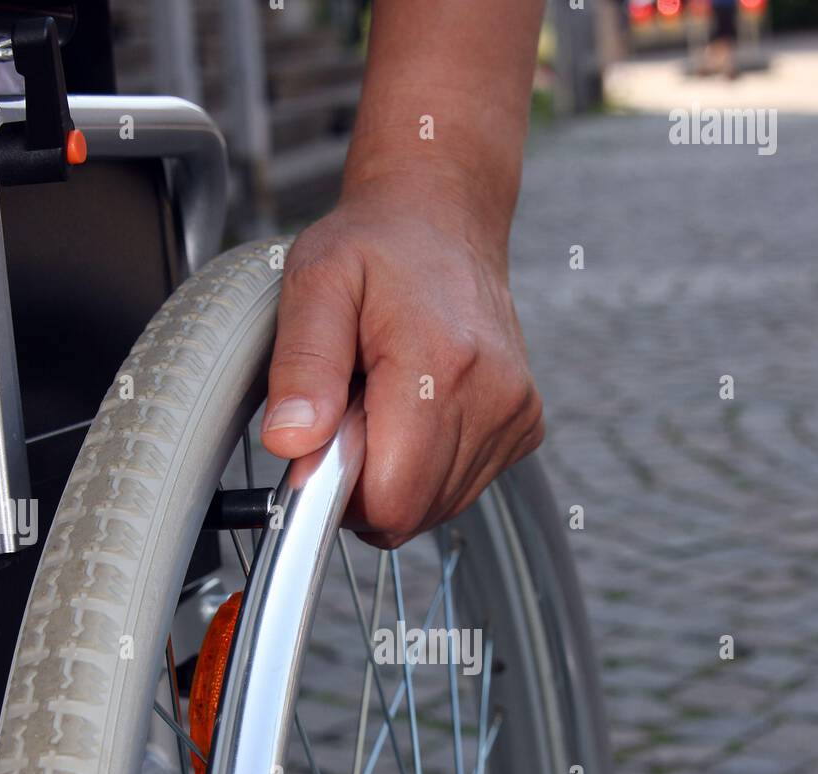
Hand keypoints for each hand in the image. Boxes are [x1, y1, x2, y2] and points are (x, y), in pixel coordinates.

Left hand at [260, 182, 543, 548]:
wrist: (442, 218)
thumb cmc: (375, 247)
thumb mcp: (315, 283)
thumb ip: (301, 366)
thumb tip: (292, 443)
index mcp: (440, 365)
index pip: (390, 499)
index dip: (343, 491)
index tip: (326, 442)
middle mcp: (492, 396)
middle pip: (412, 511)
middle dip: (368, 482)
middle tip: (352, 412)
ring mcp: (514, 414)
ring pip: (437, 508)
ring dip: (397, 474)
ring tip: (385, 402)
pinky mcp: (524, 425)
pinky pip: (462, 487)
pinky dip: (428, 466)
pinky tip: (418, 408)